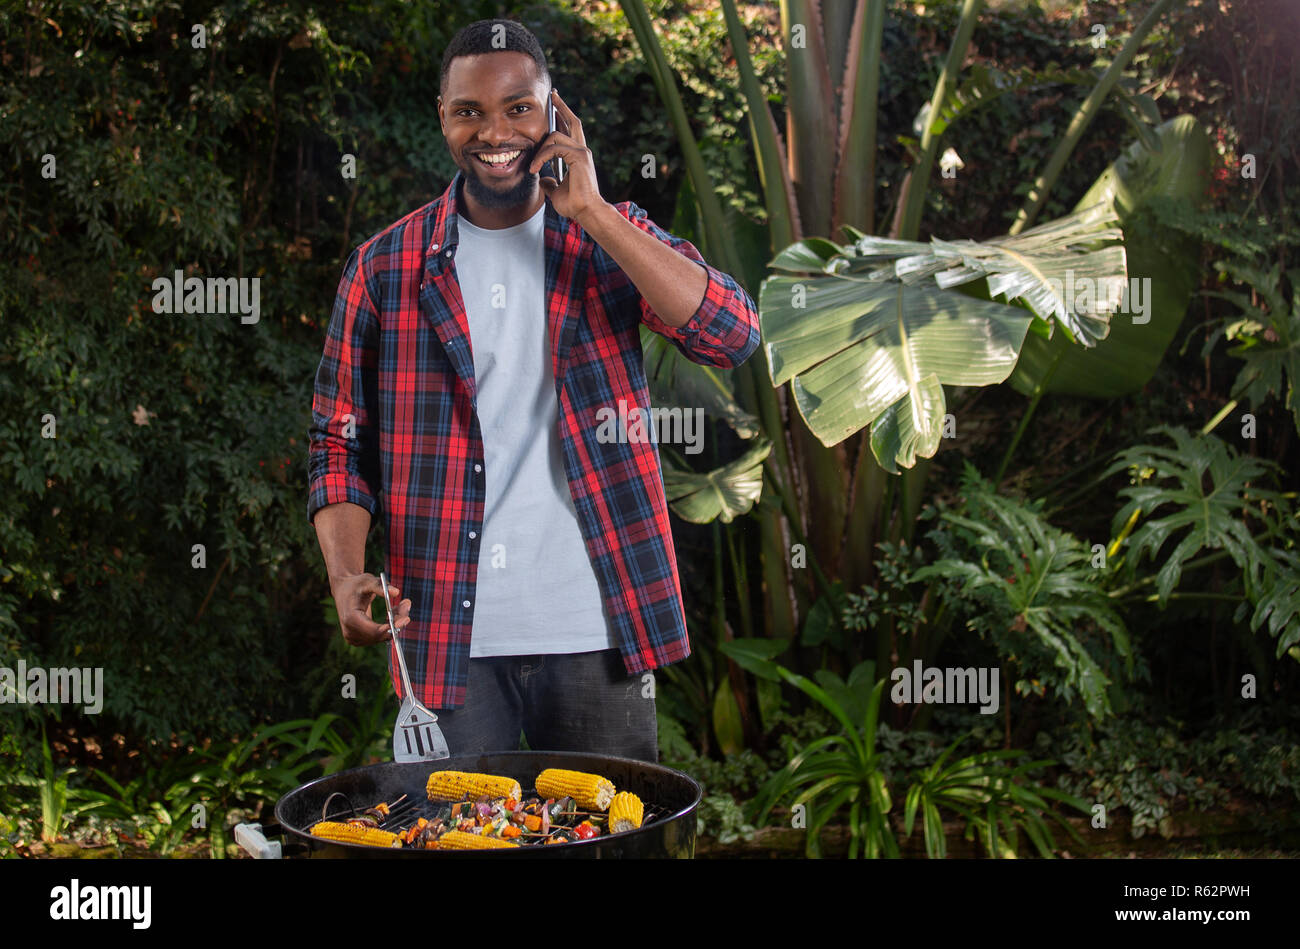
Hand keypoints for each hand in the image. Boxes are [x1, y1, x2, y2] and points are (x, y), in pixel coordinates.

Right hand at [330, 572, 410, 646]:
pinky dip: (389, 626)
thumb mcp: (368, 581)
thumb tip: (396, 592)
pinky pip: (379, 637)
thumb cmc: (356, 584)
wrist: (344, 590)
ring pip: (382, 637)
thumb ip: (381, 587)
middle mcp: (350, 632)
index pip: (374, 631)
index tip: (406, 619)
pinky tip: (392, 612)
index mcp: (350, 619)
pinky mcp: (359, 639)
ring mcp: (354, 638)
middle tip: (407, 603)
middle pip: (380, 635)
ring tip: (401, 605)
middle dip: (397, 622)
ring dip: (395, 623)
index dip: (391, 627)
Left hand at [529, 89, 607, 225]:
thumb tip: (543, 179)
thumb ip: (550, 183)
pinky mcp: (579, 156)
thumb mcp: (556, 192)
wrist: (587, 213)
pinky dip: (542, 157)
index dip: (562, 117)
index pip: (569, 130)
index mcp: (578, 155)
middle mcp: (582, 150)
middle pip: (572, 120)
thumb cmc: (575, 205)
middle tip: (552, 94)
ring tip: (534, 166)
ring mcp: (582, 151)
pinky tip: (536, 169)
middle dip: (560, 106)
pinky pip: (554, 149)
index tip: (553, 107)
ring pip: (556, 136)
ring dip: (540, 150)